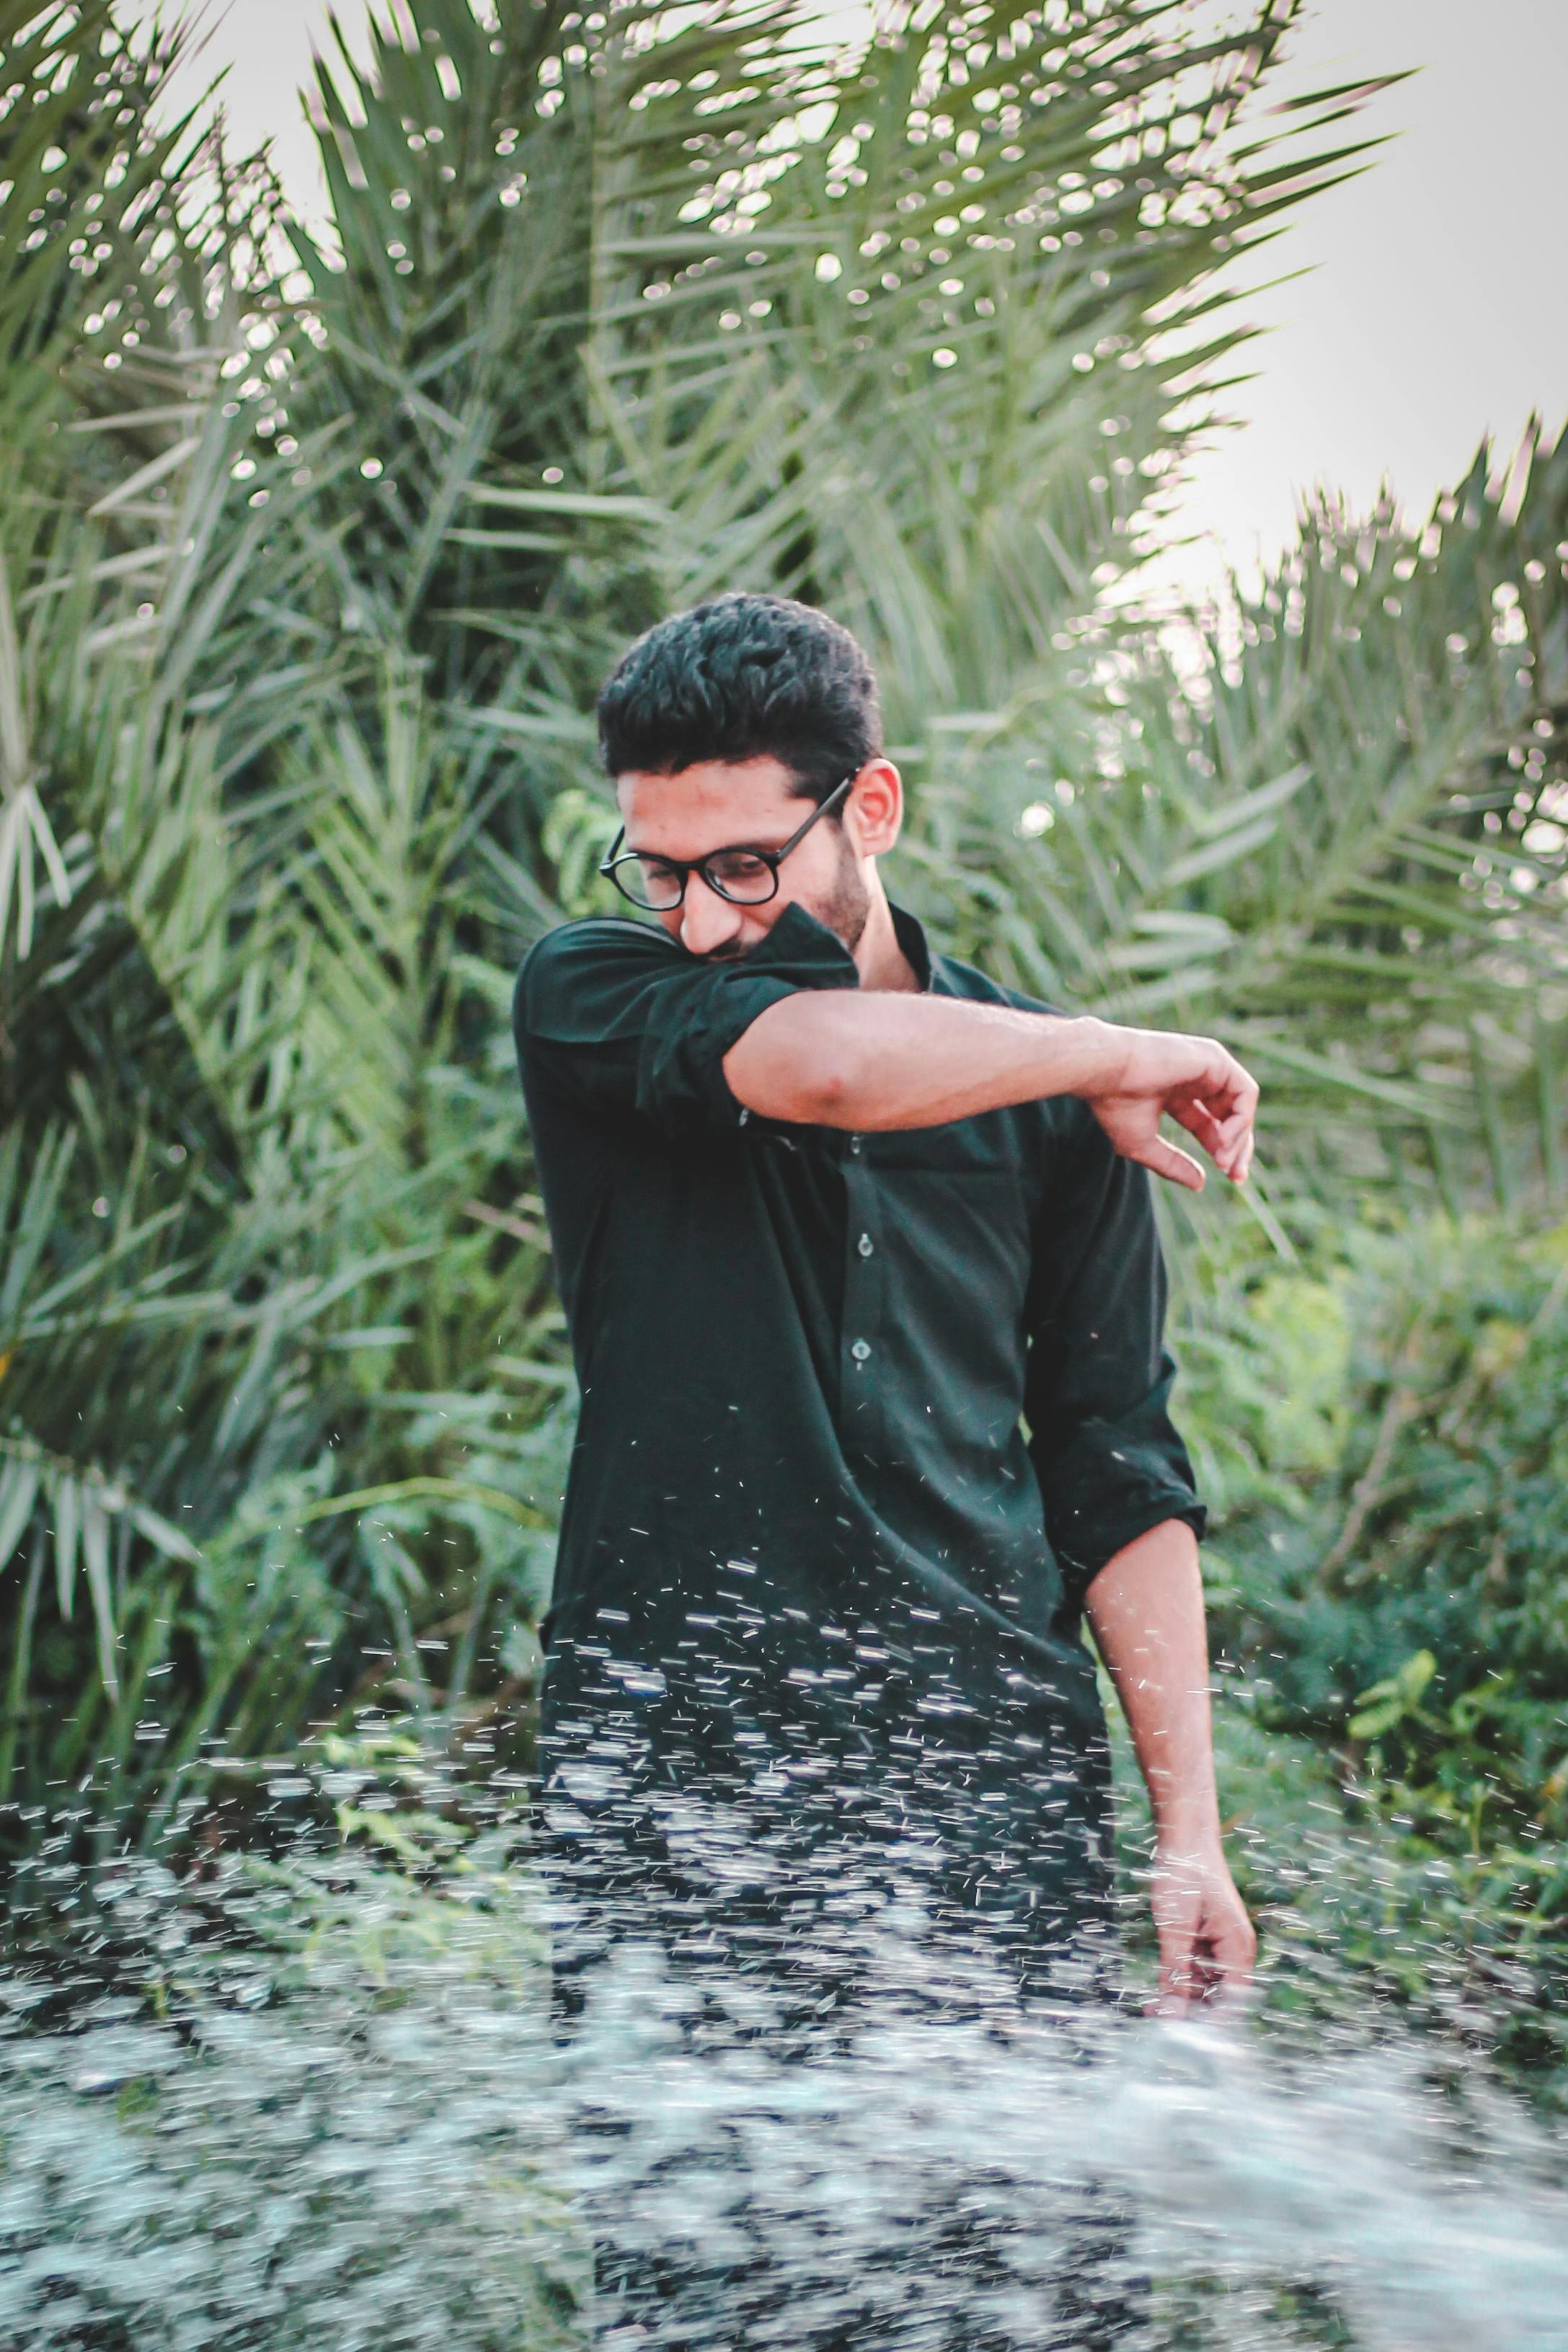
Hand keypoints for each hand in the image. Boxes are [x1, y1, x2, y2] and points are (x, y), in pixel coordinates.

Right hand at [1084, 1026, 1256, 1190]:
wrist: (1106, 1071)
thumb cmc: (1115, 1105)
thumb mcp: (1143, 1146)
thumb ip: (1173, 1165)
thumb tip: (1200, 1184)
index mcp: (1177, 1094)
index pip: (1211, 1125)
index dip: (1223, 1151)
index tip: (1230, 1176)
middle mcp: (1196, 1079)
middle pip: (1231, 1117)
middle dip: (1239, 1148)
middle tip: (1236, 1177)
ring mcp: (1208, 1066)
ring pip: (1242, 1106)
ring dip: (1239, 1139)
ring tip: (1223, 1160)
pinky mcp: (1216, 1059)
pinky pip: (1246, 1093)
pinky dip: (1242, 1119)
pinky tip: (1224, 1139)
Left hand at [1149, 1835, 1256, 2013]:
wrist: (1183, 1837)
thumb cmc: (1184, 1875)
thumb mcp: (1175, 1927)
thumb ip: (1175, 1972)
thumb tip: (1171, 2014)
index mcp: (1238, 1949)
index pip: (1232, 2003)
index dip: (1209, 2025)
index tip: (1182, 2039)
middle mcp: (1233, 1951)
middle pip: (1217, 1998)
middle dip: (1190, 2014)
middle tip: (1157, 2023)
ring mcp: (1219, 1945)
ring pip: (1203, 1986)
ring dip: (1181, 2000)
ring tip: (1150, 2010)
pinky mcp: (1203, 1939)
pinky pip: (1194, 1970)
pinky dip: (1177, 1981)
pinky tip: (1157, 1991)